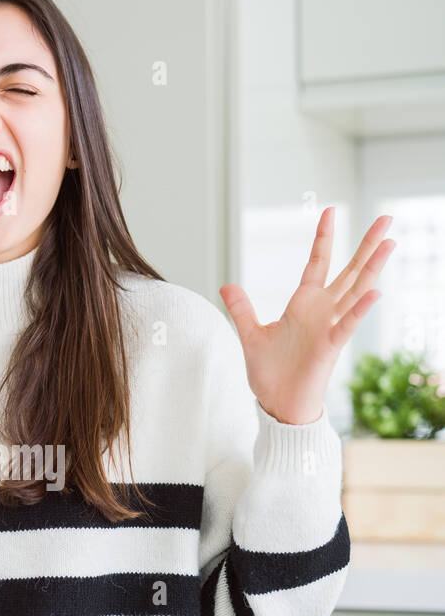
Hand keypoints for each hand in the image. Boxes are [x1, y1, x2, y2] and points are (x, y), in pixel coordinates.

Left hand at [218, 208, 395, 424]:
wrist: (277, 405)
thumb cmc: (270, 373)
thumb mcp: (250, 335)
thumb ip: (242, 309)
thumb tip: (226, 285)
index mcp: (303, 304)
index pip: (317, 263)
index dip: (323, 238)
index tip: (330, 210)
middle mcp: (321, 311)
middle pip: (349, 271)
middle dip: (367, 245)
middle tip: (386, 218)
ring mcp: (329, 327)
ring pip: (356, 291)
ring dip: (372, 268)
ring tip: (390, 243)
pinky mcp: (330, 347)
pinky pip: (347, 325)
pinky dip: (360, 310)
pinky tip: (376, 292)